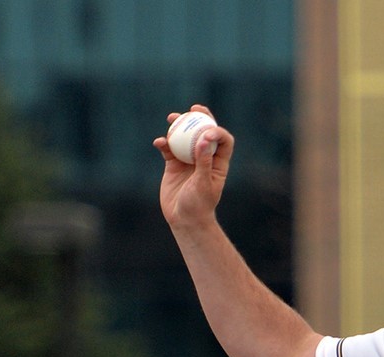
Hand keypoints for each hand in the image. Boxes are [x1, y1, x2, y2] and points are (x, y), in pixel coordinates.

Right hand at [155, 104, 231, 229]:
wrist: (184, 220)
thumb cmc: (198, 205)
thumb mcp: (203, 184)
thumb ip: (204, 162)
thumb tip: (205, 139)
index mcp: (218, 163)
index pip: (223, 141)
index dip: (218, 131)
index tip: (207, 129)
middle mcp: (204, 158)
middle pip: (204, 132)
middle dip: (200, 118)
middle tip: (194, 108)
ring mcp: (188, 161)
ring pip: (184, 138)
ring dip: (179, 126)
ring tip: (172, 118)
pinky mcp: (173, 165)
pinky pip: (169, 149)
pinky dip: (164, 144)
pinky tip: (159, 143)